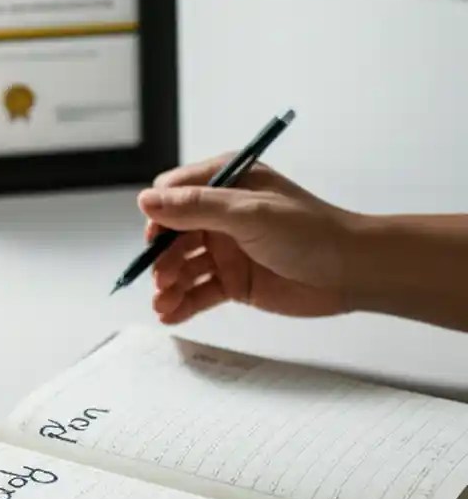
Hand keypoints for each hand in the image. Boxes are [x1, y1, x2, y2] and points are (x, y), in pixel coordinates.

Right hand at [139, 154, 360, 323]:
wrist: (354, 272)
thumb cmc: (310, 232)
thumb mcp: (248, 213)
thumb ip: (196, 207)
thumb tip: (144, 201)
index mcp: (227, 184)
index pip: (175, 194)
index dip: (160, 216)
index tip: (156, 239)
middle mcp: (222, 215)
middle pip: (173, 235)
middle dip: (162, 258)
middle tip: (161, 279)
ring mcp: (227, 249)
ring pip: (183, 266)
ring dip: (168, 284)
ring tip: (163, 304)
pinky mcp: (234, 282)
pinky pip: (199, 292)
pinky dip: (182, 304)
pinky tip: (170, 314)